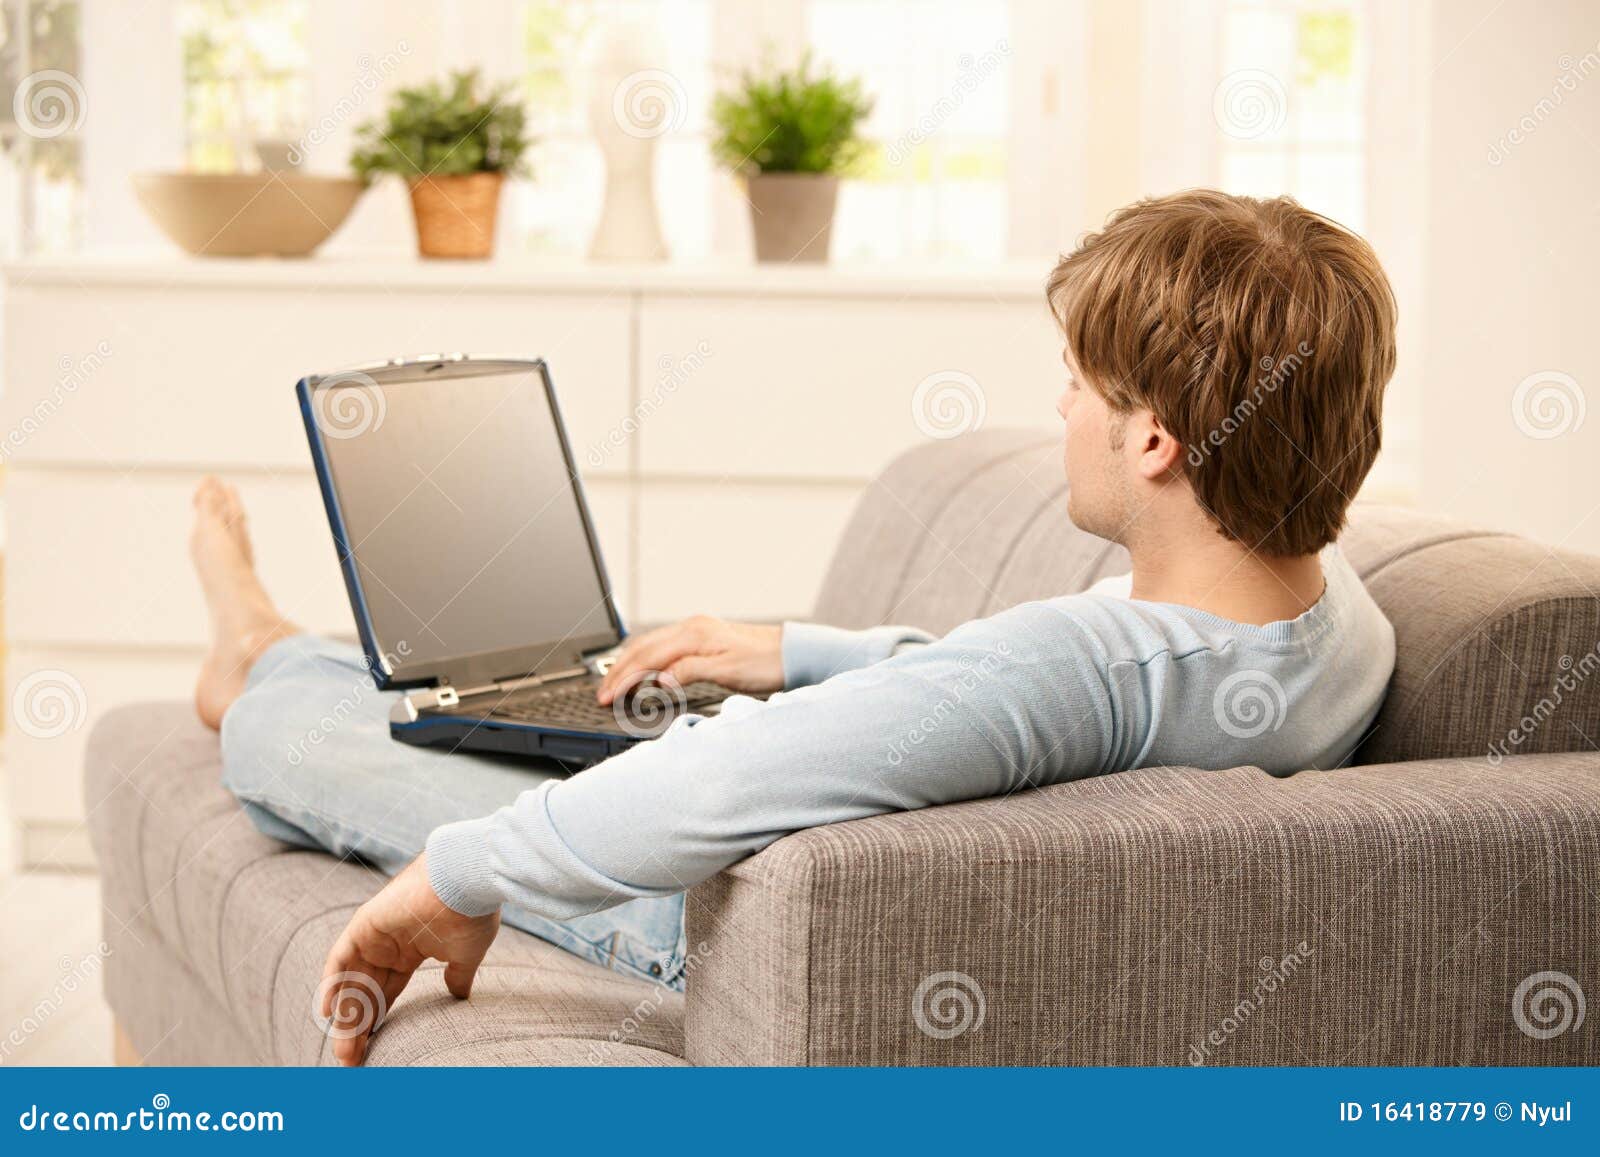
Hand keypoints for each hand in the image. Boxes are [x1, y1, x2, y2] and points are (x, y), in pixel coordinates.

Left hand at [318, 853, 498, 1065]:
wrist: (469, 880)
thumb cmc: (473, 913)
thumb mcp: (466, 955)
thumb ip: (457, 975)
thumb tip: (459, 996)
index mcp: (412, 950)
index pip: (387, 992)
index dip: (379, 1020)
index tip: (373, 1051)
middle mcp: (389, 944)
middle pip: (365, 992)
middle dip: (358, 1027)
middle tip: (352, 1061)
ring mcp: (375, 933)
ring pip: (352, 981)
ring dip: (345, 1015)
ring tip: (343, 1050)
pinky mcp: (364, 924)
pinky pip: (339, 958)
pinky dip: (332, 984)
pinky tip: (330, 1013)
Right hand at [597, 615, 782, 704]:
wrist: (793, 653)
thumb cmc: (767, 663)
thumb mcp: (728, 672)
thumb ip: (690, 672)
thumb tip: (660, 679)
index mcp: (694, 634)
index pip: (647, 658)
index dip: (624, 678)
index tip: (607, 697)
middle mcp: (692, 628)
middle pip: (642, 649)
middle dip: (618, 672)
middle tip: (602, 696)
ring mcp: (697, 631)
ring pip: (650, 646)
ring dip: (629, 666)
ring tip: (615, 687)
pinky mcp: (703, 639)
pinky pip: (664, 648)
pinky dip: (647, 662)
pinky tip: (645, 675)